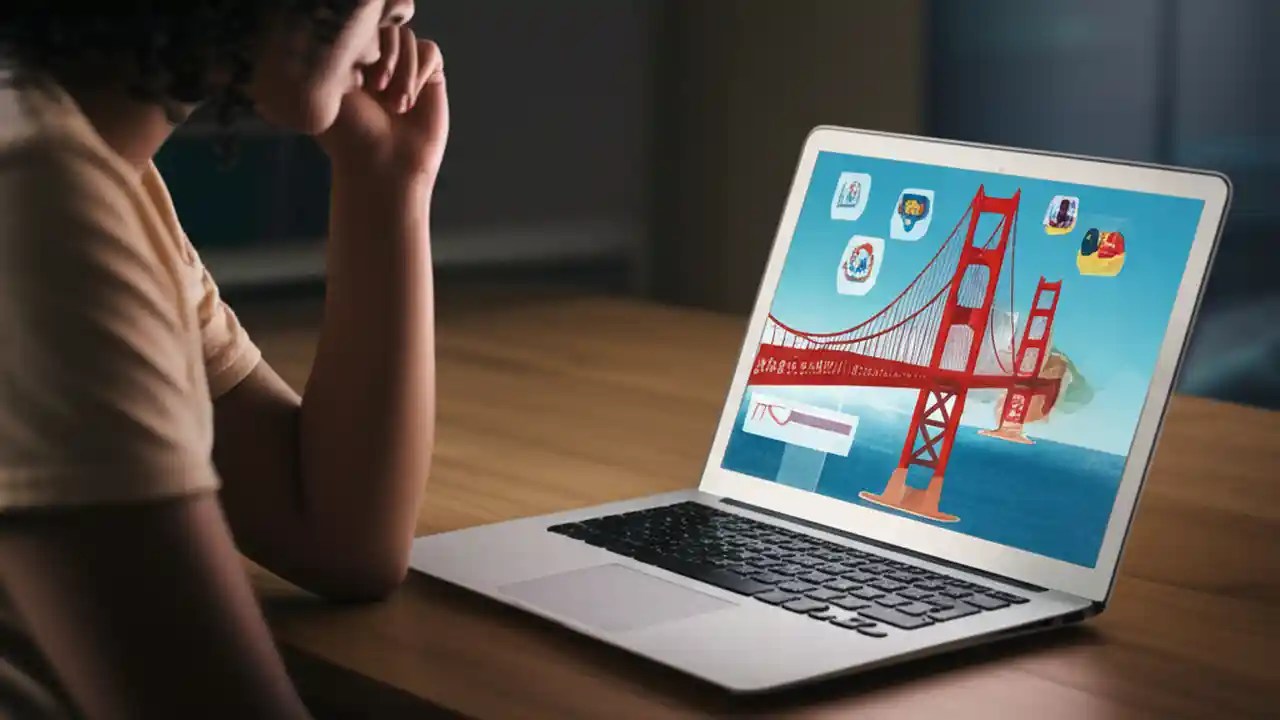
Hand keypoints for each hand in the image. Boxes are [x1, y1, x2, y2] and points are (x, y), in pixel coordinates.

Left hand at [318, 27, 448, 182]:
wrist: (383, 164)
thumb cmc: (351, 132)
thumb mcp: (333, 86)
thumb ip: (345, 49)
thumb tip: (366, 29)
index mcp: (348, 58)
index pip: (360, 24)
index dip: (364, 42)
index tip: (357, 79)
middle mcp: (377, 60)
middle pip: (386, 26)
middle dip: (384, 55)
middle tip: (377, 88)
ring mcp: (405, 68)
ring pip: (408, 38)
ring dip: (403, 69)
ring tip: (397, 105)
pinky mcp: (431, 78)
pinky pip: (430, 52)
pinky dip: (420, 72)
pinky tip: (412, 100)